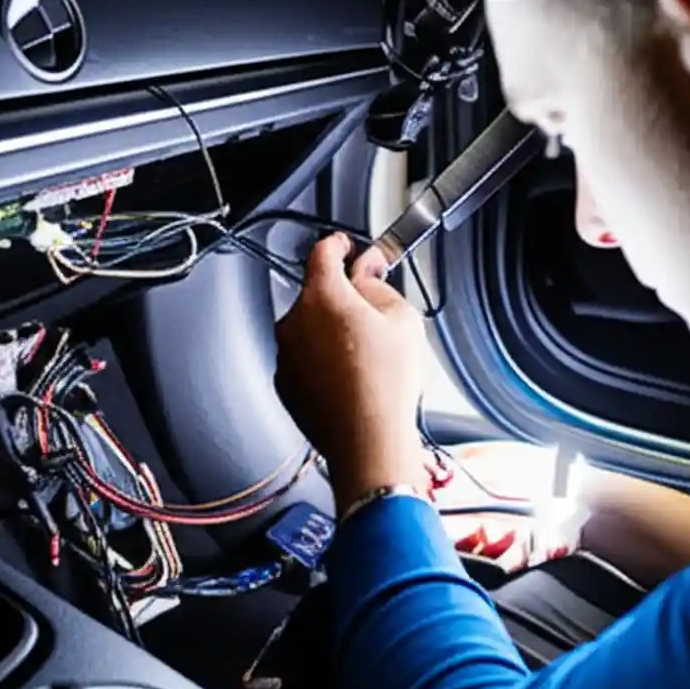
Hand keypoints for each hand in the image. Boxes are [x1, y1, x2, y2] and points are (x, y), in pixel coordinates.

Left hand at [274, 233, 427, 509]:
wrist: (368, 442)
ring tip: (367, 356)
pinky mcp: (286, 385)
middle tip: (373, 313)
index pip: (322, 253)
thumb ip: (379, 286)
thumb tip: (367, 274)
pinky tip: (352, 378)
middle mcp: (294, 323)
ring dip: (332, 333)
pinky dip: (323, 361)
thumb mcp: (402, 321)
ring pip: (310, 329)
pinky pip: (305, 360)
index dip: (339, 245)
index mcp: (322, 297)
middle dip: (342, 298)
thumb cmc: (385, 386)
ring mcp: (286, 355)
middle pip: (317, 294)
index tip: (346, 247)